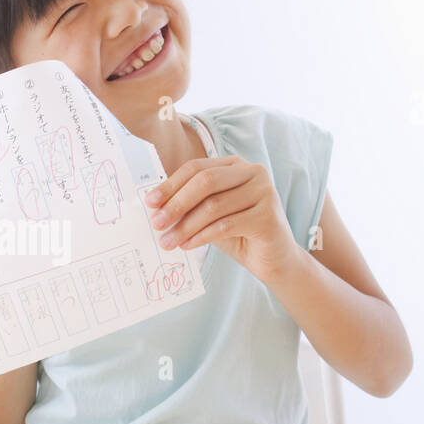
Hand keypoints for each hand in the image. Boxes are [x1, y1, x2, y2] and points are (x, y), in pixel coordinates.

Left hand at [144, 156, 298, 284]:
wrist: (273, 259)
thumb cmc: (239, 234)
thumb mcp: (210, 214)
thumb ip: (190, 204)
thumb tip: (155, 206)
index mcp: (235, 165)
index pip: (196, 168)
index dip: (170, 184)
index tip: (150, 203)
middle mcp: (253, 172)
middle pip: (205, 182)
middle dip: (176, 203)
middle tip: (156, 223)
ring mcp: (264, 192)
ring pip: (214, 205)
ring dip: (185, 226)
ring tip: (168, 241)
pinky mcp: (268, 216)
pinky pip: (226, 225)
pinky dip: (202, 236)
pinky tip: (188, 245)